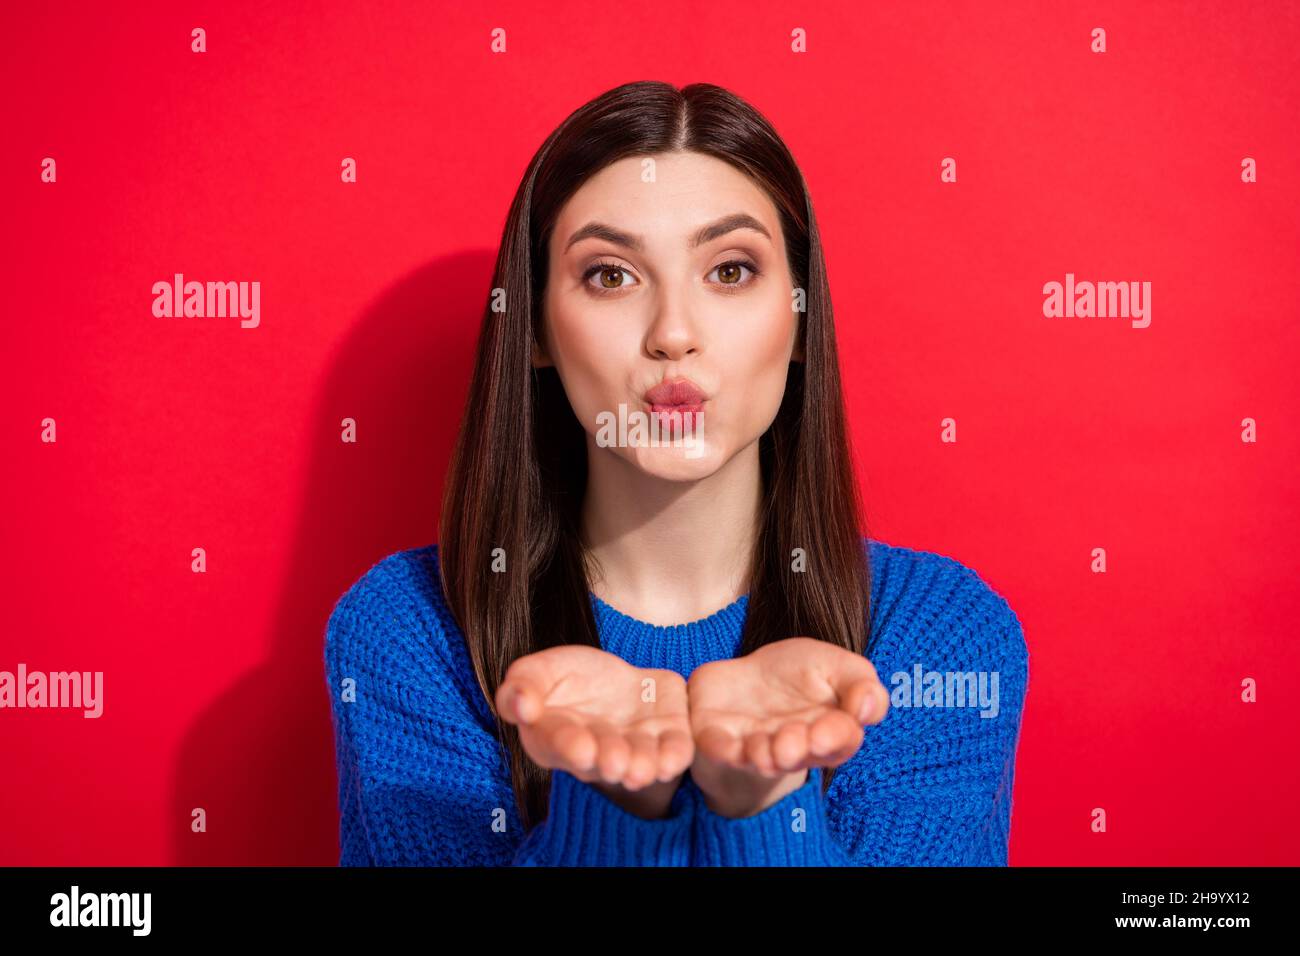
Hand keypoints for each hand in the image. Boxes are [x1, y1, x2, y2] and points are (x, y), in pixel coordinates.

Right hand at [496, 645, 693, 818]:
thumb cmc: (563, 678)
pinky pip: (674, 750)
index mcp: (555, 740)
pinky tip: (674, 759)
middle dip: (610, 760)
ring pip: (639, 762)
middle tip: (616, 762)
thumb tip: (520, 705)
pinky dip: (675, 755)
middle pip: (602, 759)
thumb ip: (521, 687)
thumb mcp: (535, 673)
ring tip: (645, 768)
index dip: (570, 746)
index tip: (581, 748)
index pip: (559, 744)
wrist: (608, 675)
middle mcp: (596, 754)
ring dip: (643, 766)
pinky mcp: (667, 735)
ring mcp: (633, 747)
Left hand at [686, 637, 890, 817]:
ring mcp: (752, 747)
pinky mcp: (717, 741)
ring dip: (766, 755)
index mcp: (827, 733)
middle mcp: (791, 748)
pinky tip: (731, 746)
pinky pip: (720, 751)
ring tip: (769, 746)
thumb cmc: (797, 677)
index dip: (838, 735)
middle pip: (801, 755)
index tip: (835, 725)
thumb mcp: (836, 667)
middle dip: (800, 749)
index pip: (842, 740)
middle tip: (797, 738)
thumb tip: (869, 708)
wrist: (744, 678)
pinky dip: (725, 750)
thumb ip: (861, 684)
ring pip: (762, 759)